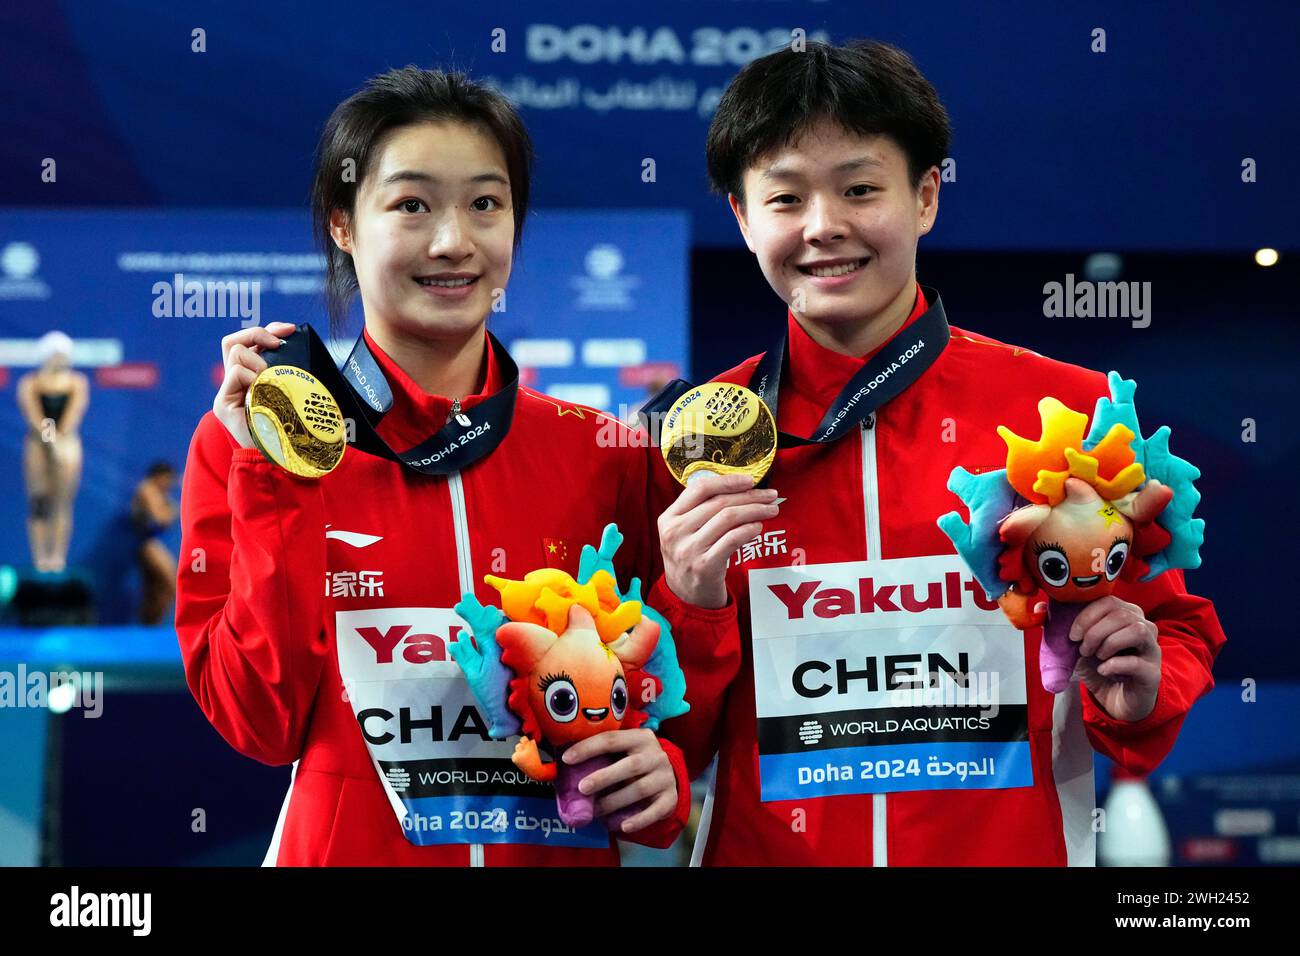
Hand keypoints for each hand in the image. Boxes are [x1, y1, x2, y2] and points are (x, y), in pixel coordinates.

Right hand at [213, 322, 296, 448]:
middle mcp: (235, 383)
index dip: (267, 330)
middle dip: (256, 333)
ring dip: (258, 360)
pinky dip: (252, 377)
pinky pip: (235, 373)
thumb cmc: (293, 425)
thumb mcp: (294, 389)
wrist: (283, 458)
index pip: (249, 342)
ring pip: (234, 353)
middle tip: (278, 343)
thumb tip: (298, 344)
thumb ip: (289, 370)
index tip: (290, 329)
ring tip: (270, 380)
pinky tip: (262, 392)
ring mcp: (227, 393)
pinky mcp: (222, 404)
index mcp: (251, 376)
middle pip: (233, 341)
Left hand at [564, 728, 676, 833]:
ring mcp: (666, 777)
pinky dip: (639, 820)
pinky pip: (655, 811)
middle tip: (582, 788)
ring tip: (595, 812)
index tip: (566, 759)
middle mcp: (656, 755)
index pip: (611, 739)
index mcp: (640, 737)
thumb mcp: (624, 751)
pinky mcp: (670, 798)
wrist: (669, 776)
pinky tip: (623, 827)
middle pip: (629, 766)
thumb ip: (602, 754)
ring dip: (614, 802)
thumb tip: (563, 764)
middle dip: (603, 777)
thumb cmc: (634, 762)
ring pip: (639, 790)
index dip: (588, 748)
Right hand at [658, 471, 778, 608]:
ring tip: (771, 510)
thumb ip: (701, 510)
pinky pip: (733, 539)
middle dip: (750, 496)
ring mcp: (689, 549)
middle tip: (770, 495)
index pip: (700, 488)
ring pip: (728, 518)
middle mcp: (675, 531)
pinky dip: (749, 529)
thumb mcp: (684, 532)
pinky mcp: (704, 566)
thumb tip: (741, 489)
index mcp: (669, 517)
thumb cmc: (691, 557)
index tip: (750, 480)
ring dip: (755, 510)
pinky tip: (759, 527)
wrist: (686, 597)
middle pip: (719, 502)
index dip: (728, 481)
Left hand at [1070, 595, 1160, 720]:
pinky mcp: (1153, 673)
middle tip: (1083, 649)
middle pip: (1121, 614)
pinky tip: (1103, 670)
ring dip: (1109, 642)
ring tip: (1096, 656)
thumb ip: (1060, 627)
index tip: (1072, 635)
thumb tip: (1037, 609)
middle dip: (1095, 631)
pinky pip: (1137, 662)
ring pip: (1137, 630)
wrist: (1116, 700)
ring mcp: (1152, 649)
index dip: (1086, 615)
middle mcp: (1144, 626)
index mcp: (1126, 615)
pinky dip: (1115, 664)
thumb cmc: (1099, 667)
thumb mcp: (1078, 646)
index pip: (1108, 601)